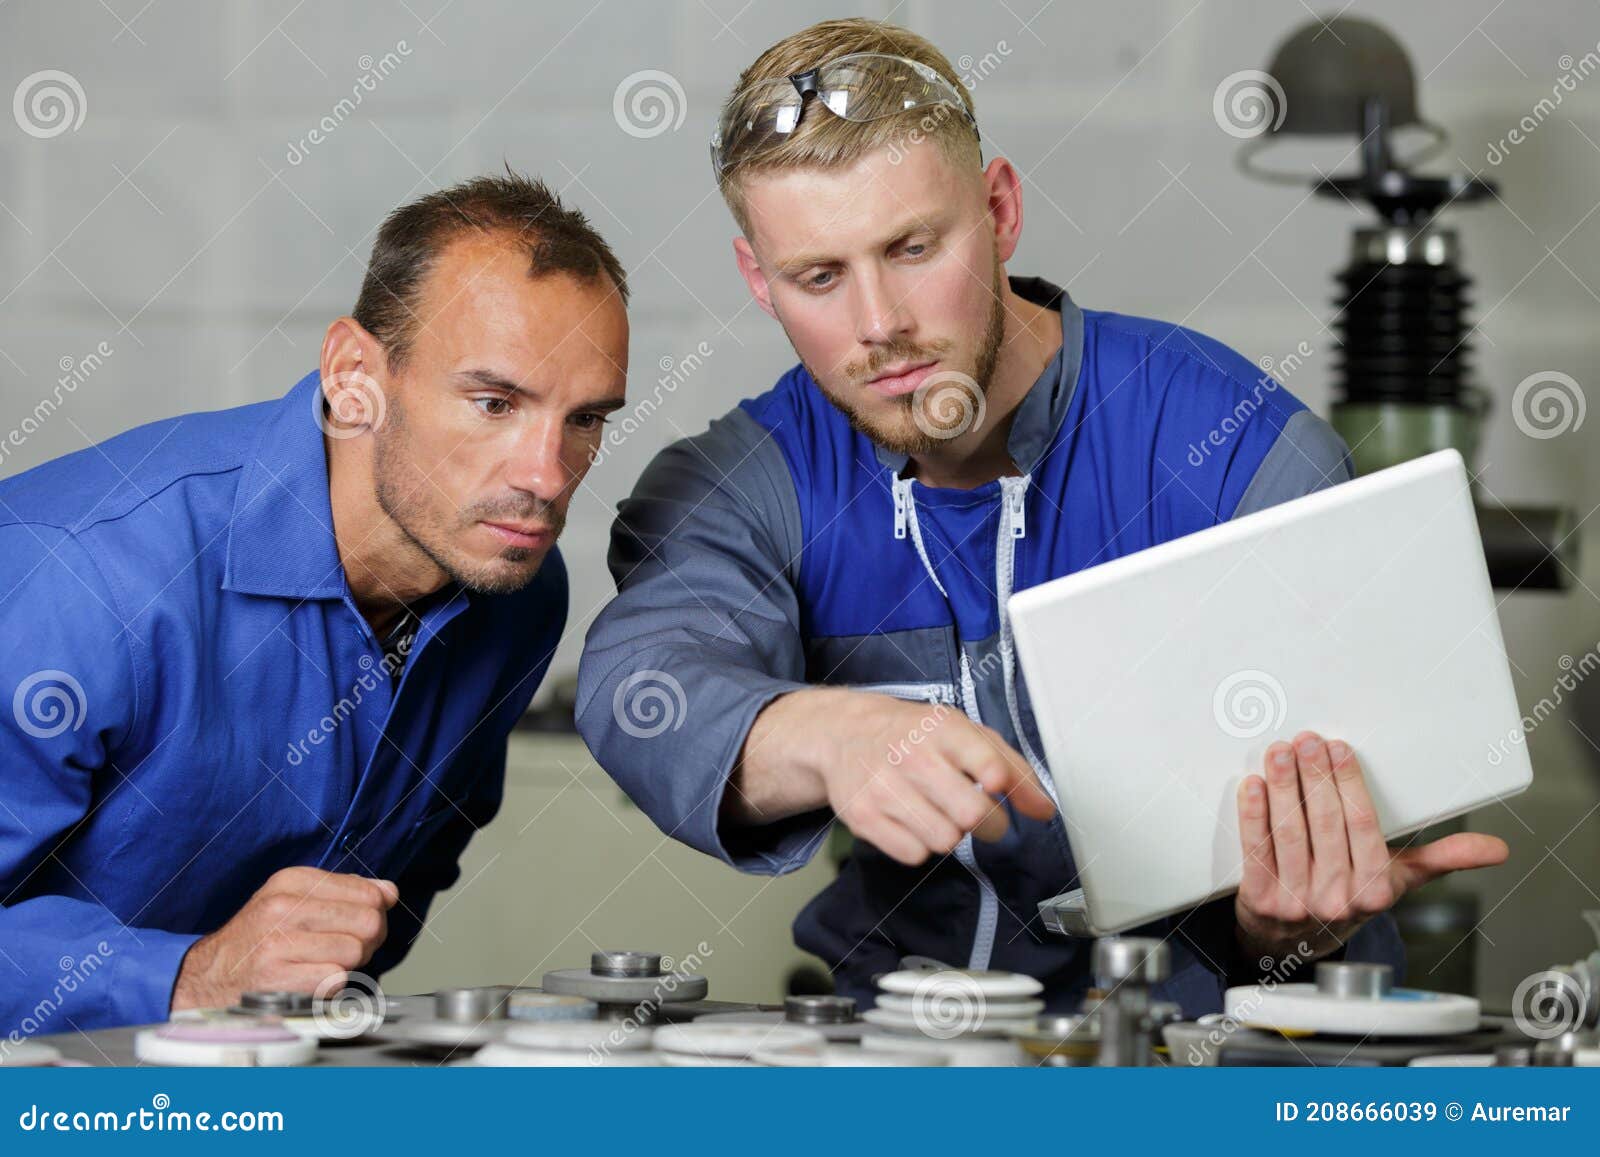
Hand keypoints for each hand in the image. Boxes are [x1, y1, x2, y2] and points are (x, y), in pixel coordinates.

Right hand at [170, 867, 398, 1011]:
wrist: (207, 977)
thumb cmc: (260, 938)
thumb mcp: (294, 900)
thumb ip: (346, 891)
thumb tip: (389, 891)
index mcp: (291, 881)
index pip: (368, 892)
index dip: (375, 912)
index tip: (359, 923)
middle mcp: (282, 907)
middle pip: (368, 922)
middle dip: (369, 940)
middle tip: (348, 948)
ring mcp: (277, 942)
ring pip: (355, 951)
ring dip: (349, 965)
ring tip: (325, 964)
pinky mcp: (276, 978)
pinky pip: (335, 979)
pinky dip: (332, 986)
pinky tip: (312, 981)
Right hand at [742, 688, 1055, 865]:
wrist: (844, 733)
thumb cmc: (915, 734)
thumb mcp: (966, 734)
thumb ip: (1013, 769)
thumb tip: (1044, 809)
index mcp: (944, 730)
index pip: (990, 766)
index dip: (1002, 785)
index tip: (997, 788)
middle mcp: (912, 757)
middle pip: (973, 815)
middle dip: (989, 824)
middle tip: (981, 814)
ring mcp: (884, 789)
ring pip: (946, 841)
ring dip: (951, 834)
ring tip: (940, 812)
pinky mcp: (863, 817)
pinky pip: (914, 855)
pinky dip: (920, 845)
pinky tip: (913, 821)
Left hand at [1234, 730, 1507, 964]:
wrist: (1294, 943)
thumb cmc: (1347, 898)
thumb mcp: (1398, 880)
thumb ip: (1442, 859)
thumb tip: (1497, 850)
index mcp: (1375, 889)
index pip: (1363, 826)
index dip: (1349, 784)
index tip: (1338, 749)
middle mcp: (1337, 898)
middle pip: (1325, 825)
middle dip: (1314, 777)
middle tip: (1307, 740)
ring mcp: (1296, 901)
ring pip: (1289, 833)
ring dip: (1282, 788)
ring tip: (1279, 753)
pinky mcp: (1259, 900)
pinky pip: (1256, 849)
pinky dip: (1253, 815)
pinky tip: (1252, 785)